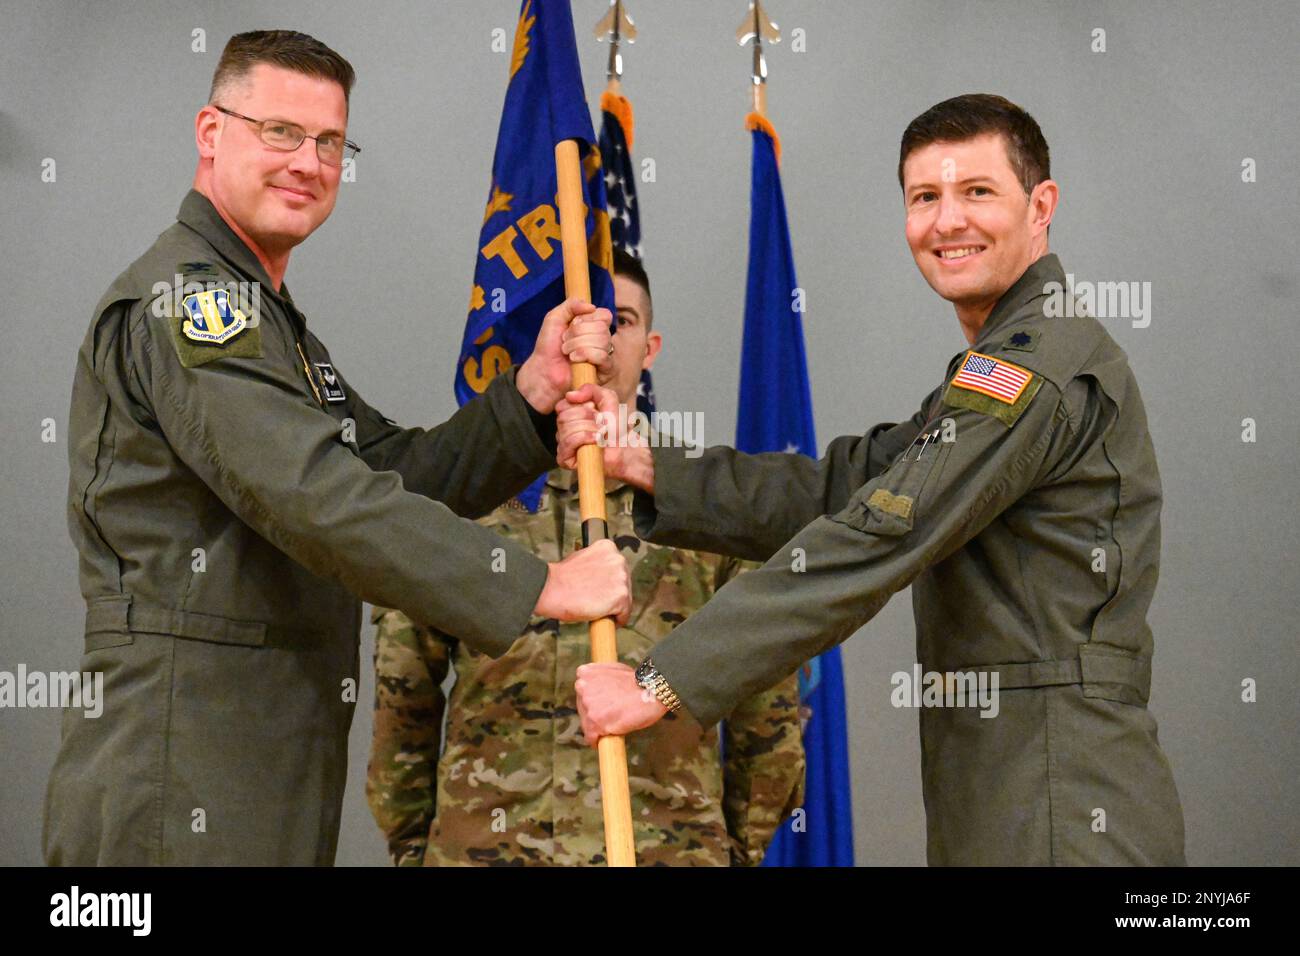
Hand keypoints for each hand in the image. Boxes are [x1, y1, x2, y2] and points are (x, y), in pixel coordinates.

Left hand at [516, 298, 613, 413]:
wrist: (543, 370)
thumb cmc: (549, 347)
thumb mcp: (555, 318)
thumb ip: (571, 305)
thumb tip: (591, 306)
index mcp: (594, 326)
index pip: (604, 315)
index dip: (587, 319)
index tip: (572, 325)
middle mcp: (602, 340)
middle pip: (602, 327)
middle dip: (578, 333)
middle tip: (565, 341)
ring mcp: (605, 355)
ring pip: (603, 340)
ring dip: (578, 344)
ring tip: (567, 352)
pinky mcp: (605, 371)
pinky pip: (603, 356)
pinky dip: (586, 354)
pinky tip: (574, 359)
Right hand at [533, 539, 631, 623]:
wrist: (552, 589)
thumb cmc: (561, 578)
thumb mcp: (581, 558)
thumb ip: (596, 564)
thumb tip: (601, 576)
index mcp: (608, 548)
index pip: (618, 569)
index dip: (610, 583)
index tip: (603, 590)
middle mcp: (618, 560)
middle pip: (624, 584)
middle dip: (613, 594)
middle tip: (598, 602)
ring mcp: (621, 578)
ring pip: (626, 599)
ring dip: (614, 607)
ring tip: (597, 610)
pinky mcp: (621, 596)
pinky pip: (624, 614)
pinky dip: (616, 620)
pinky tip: (602, 617)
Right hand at [555, 383, 654, 491]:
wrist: (626, 448)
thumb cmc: (616, 426)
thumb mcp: (607, 399)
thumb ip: (591, 389)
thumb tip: (570, 395)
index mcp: (568, 415)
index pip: (561, 405)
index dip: (580, 406)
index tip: (596, 410)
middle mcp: (562, 430)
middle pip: (563, 416)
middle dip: (586, 417)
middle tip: (601, 423)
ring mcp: (562, 445)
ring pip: (566, 428)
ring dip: (589, 427)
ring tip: (601, 432)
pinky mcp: (564, 459)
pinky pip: (568, 442)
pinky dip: (584, 437)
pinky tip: (596, 440)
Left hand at [574, 662, 668, 745]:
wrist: (652, 691)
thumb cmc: (638, 681)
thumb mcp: (614, 668)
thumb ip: (600, 675)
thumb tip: (595, 684)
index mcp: (586, 673)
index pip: (582, 691)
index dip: (593, 699)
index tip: (601, 704)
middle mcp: (583, 687)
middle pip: (582, 707)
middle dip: (594, 713)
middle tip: (610, 715)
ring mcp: (588, 705)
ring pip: (586, 723)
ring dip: (596, 727)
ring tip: (612, 725)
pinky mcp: (595, 722)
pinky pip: (590, 738)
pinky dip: (597, 741)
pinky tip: (606, 738)